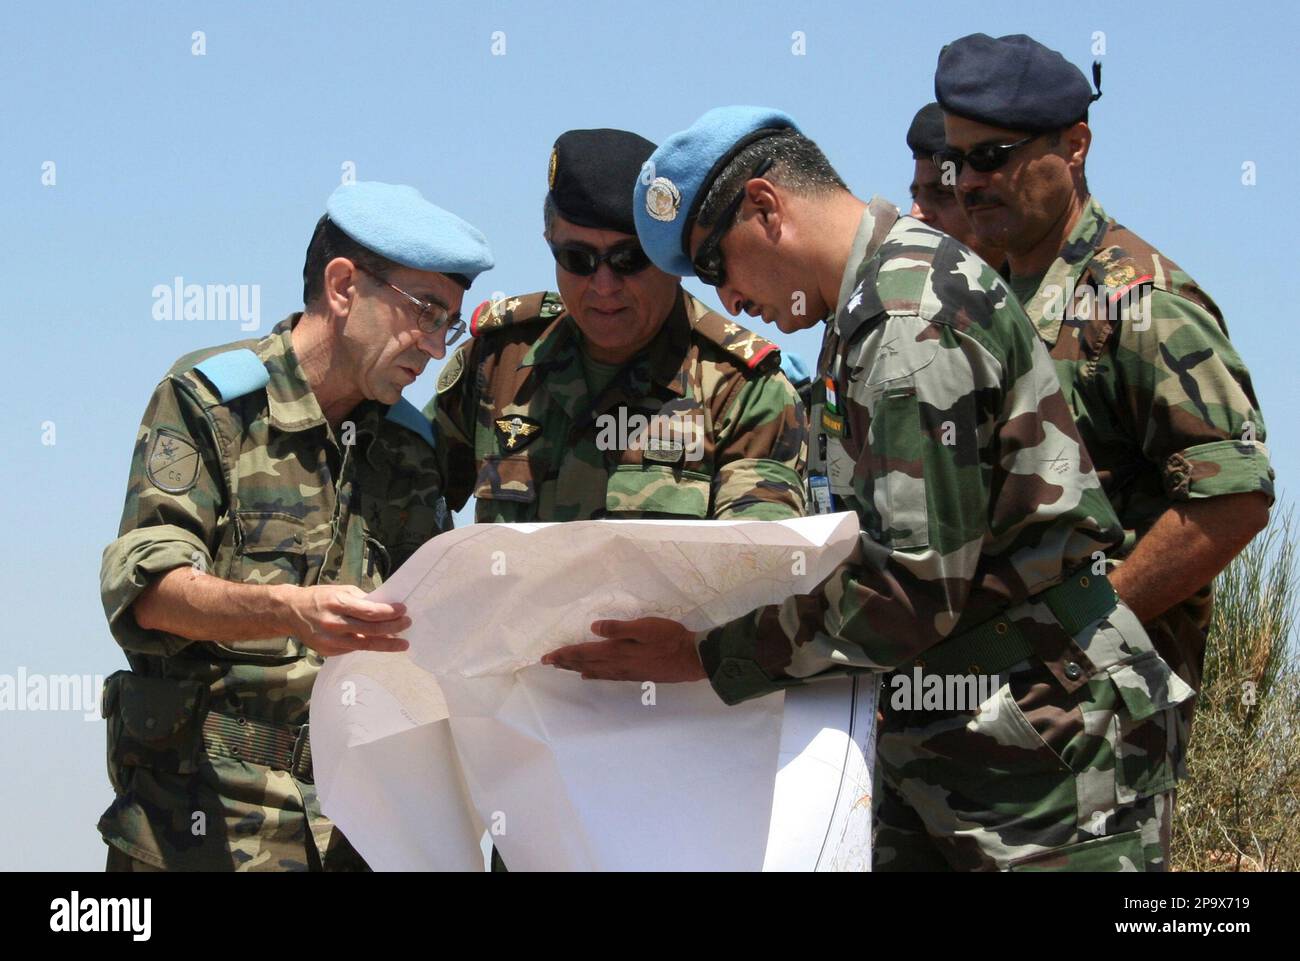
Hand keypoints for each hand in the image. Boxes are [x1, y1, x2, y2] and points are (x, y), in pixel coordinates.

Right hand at [282, 585, 410, 656]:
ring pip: (364, 645)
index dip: (389, 612)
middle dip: (392, 628)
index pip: (369, 611)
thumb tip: (385, 607)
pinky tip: (381, 644)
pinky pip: (353, 649)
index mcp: (337, 604)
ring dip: (386, 644)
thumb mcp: (340, 591)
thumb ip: (362, 600)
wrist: (291, 612)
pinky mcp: (327, 651)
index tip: (403, 610)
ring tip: (402, 643)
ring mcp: (330, 640)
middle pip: (370, 630)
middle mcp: (333, 624)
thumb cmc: (320, 598)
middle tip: (407, 624)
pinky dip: (368, 646)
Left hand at [542, 617, 706, 681]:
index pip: (583, 652)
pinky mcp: (634, 674)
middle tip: (547, 662)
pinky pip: (606, 676)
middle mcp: (617, 664)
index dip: (564, 654)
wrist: (690, 658)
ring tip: (562, 667)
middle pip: (585, 663)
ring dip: (576, 668)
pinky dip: (594, 674)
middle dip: (565, 662)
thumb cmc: (669, 638)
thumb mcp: (645, 627)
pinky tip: (590, 675)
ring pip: (594, 670)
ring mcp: (625, 671)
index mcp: (616, 651)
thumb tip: (593, 628)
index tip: (547, 656)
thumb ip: (618, 628)